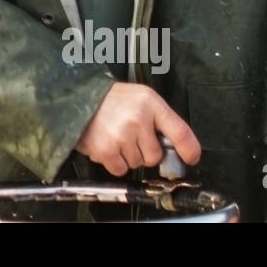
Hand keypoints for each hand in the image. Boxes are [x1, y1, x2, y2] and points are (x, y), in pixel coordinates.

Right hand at [74, 83, 201, 176]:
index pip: (180, 132)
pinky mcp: (106, 150)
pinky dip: (114, 162)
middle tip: (130, 136)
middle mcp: (138, 118)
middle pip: (155, 155)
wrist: (74, 98)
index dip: (189, 150)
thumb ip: (158, 118)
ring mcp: (122, 135)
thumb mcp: (139, 97)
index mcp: (150, 102)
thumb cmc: (109, 99)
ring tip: (115, 136)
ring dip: (127, 155)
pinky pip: (120, 169)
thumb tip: (175, 147)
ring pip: (137, 163)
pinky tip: (107, 145)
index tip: (191, 158)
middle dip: (144, 151)